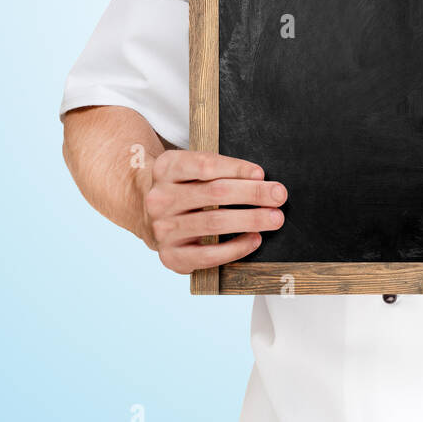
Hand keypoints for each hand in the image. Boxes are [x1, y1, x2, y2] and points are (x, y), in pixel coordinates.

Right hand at [140, 150, 285, 274]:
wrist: (143, 212)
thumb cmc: (182, 186)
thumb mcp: (189, 168)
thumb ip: (217, 170)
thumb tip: (260, 179)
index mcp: (167, 168)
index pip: (205, 165)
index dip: (236, 169)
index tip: (260, 173)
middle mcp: (160, 199)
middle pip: (214, 193)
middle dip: (252, 194)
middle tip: (279, 195)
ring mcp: (163, 229)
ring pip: (214, 223)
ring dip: (250, 220)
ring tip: (274, 218)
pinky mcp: (170, 256)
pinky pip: (208, 255)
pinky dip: (236, 247)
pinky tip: (254, 239)